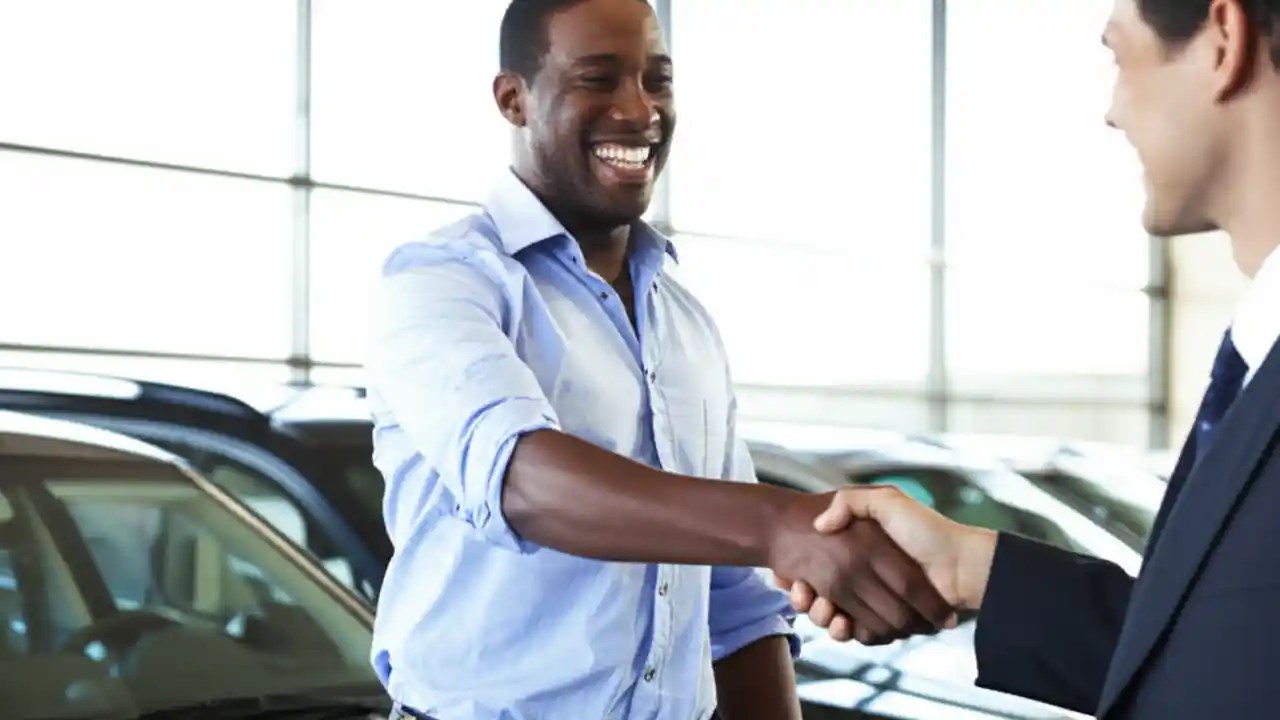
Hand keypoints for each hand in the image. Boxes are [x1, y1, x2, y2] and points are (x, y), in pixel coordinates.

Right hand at [766, 491, 955, 645]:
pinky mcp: (886, 623)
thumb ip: (850, 502)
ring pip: (834, 617)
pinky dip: (845, 630)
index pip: (819, 567)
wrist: (962, 564)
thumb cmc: (926, 529)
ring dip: (821, 616)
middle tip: (799, 593)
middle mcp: (865, 578)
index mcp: (861, 551)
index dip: (800, 575)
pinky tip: (839, 621)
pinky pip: (858, 632)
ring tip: (819, 607)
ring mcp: (874, 602)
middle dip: (807, 599)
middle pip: (821, 595)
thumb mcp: (885, 501)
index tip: (789, 576)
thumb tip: (821, 525)